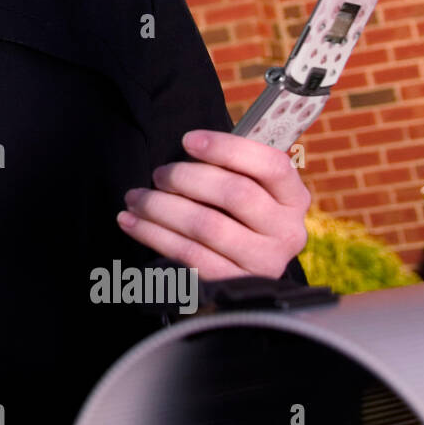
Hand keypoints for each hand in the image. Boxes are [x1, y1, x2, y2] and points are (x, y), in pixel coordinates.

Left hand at [116, 129, 309, 279]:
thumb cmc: (232, 217)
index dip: (227, 148)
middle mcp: (287, 232)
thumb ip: (227, 168)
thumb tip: (187, 146)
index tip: (188, 140)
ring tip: (135, 198)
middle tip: (159, 174)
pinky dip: (153, 234)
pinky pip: (188, 255)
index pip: (271, 165)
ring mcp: (264, 262)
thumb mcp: (243, 189)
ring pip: (207, 225)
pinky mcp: (233, 284)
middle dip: (186, 178)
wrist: (237, 275)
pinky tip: (130, 222)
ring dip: (161, 207)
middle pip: (235, 193)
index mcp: (293, 198)